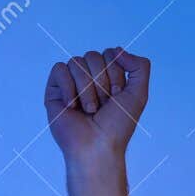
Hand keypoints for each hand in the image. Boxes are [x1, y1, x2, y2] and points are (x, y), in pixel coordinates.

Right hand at [44, 47, 149, 161]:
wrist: (97, 146)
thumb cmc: (118, 125)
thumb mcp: (139, 95)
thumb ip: (140, 67)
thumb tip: (117, 49)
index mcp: (109, 76)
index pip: (110, 54)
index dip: (115, 74)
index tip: (117, 96)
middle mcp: (90, 77)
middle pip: (93, 56)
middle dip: (101, 82)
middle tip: (103, 105)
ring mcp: (71, 82)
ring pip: (76, 62)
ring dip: (86, 89)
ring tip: (90, 110)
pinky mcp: (54, 89)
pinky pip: (59, 69)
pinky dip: (68, 87)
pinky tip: (72, 106)